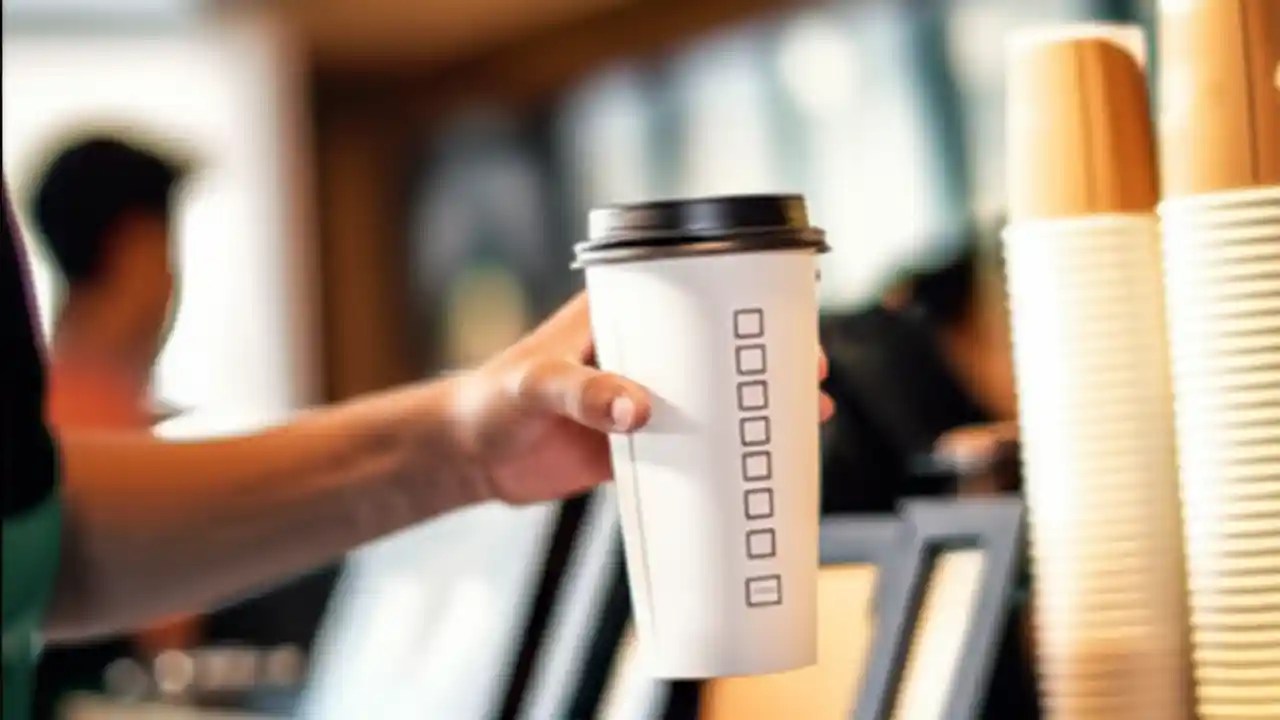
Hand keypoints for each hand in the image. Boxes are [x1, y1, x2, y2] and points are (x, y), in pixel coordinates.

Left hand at [451, 292, 833, 504]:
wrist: (464, 455)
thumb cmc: (488, 398)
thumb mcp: (534, 386)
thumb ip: (582, 393)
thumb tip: (640, 411)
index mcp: (616, 316)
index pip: (689, 296)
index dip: (740, 302)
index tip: (783, 317)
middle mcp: (635, 353)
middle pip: (712, 349)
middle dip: (761, 360)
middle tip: (810, 373)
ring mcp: (636, 401)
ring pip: (708, 400)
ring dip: (749, 410)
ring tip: (801, 419)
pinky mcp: (629, 446)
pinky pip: (686, 450)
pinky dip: (719, 457)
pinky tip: (752, 467)